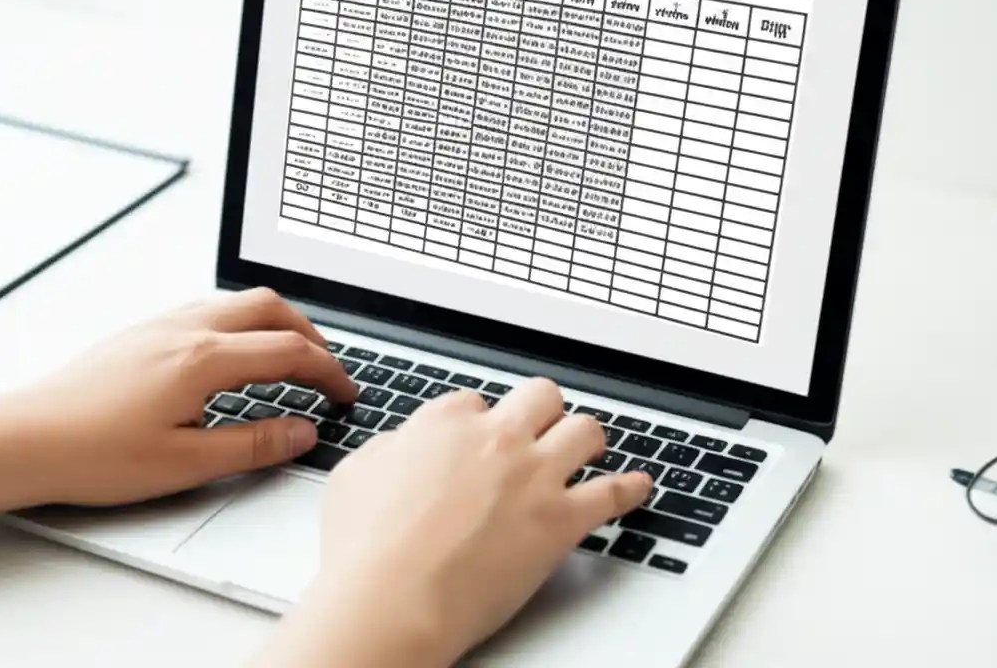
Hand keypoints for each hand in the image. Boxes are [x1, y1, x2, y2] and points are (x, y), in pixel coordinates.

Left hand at [13, 287, 356, 505]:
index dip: (328, 372)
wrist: (24, 439)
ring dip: (275, 323)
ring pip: (237, 303)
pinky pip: (207, 310)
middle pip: (270, 307)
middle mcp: (185, 330)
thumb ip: (255, 445)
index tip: (346, 394)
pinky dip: (241, 325)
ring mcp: (160, 326)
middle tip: (326, 370)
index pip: (289, 352)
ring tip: (289, 359)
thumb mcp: (188, 463)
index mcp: (204, 359)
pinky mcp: (141, 333)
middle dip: (310, 334)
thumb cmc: (94, 454)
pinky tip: (235, 357)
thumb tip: (302, 432)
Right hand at [261, 379, 652, 667]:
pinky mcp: (561, 520)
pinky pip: (614, 494)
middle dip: (542, 412)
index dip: (483, 421)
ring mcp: (535, 476)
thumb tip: (405, 447)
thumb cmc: (366, 549)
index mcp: (446, 424)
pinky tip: (638, 486)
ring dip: (586, 440)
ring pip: (585, 431)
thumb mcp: (358, 475)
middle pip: (541, 397)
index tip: (484, 438)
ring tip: (588, 451)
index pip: (478, 401)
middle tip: (542, 431)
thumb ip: (392, 449)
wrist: (392, 598)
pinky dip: (630, 489)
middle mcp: (497, 439)